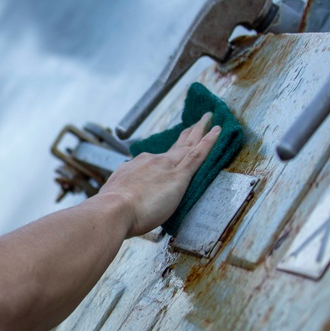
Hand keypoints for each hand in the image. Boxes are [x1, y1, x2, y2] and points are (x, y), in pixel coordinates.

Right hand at [98, 113, 219, 236]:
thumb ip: (122, 191)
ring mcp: (166, 167)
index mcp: (136, 167)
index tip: (174, 145)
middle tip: (195, 124)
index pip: (157, 159)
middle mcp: (151, 161)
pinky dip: (208, 142)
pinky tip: (217, 132)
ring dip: (199, 132)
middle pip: (174, 147)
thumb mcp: (114, 194)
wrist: (113, 210)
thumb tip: (120, 193)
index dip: (168, 152)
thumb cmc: (112, 210)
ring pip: (187, 146)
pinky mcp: (179, 176)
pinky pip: (197, 155)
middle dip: (186, 135)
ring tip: (208, 121)